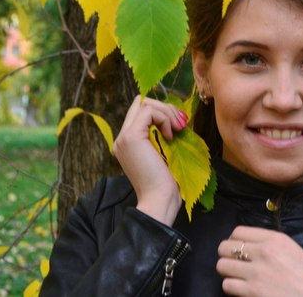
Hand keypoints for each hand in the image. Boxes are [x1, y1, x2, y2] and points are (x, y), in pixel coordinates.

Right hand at [113, 95, 187, 224]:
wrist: (159, 200)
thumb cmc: (167, 182)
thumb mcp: (165, 152)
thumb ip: (163, 135)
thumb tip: (177, 117)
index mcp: (128, 142)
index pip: (140, 111)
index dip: (162, 112)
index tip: (178, 125)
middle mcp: (122, 138)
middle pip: (141, 103)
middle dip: (165, 108)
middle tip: (180, 125)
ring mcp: (124, 137)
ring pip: (144, 103)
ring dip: (167, 112)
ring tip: (177, 130)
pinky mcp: (131, 137)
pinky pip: (149, 111)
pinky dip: (164, 118)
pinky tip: (170, 135)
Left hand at [216, 226, 302, 296]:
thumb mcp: (293, 251)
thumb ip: (270, 245)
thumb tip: (247, 247)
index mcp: (275, 239)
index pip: (238, 232)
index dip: (234, 242)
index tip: (238, 251)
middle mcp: (264, 251)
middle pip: (224, 247)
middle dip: (227, 257)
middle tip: (236, 266)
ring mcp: (257, 272)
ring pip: (222, 266)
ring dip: (228, 273)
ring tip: (239, 279)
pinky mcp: (253, 291)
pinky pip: (227, 285)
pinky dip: (232, 288)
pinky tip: (242, 291)